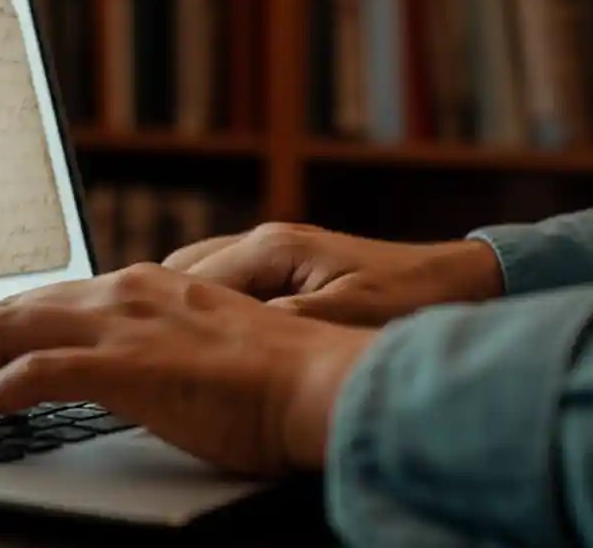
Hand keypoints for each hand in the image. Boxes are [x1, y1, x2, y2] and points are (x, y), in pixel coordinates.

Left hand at [0, 263, 374, 475]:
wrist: (318, 382)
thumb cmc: (281, 378)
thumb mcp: (209, 350)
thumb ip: (166, 350)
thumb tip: (137, 379)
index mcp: (150, 284)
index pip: (57, 297)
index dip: (15, 327)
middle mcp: (127, 291)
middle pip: (20, 305)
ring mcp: (120, 324)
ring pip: (10, 328)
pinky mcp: (119, 365)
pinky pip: (26, 375)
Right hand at [164, 223, 503, 325]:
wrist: (460, 283)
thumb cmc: (409, 299)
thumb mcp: (348, 315)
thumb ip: (288, 322)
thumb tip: (234, 332)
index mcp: (273, 247)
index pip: (186, 277)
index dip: (155, 312)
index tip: (132, 343)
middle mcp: (265, 242)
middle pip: (179, 272)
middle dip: (153, 308)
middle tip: (134, 350)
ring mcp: (275, 255)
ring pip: (197, 278)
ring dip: (176, 310)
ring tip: (159, 350)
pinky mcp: (287, 273)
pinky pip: (224, 288)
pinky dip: (204, 312)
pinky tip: (203, 345)